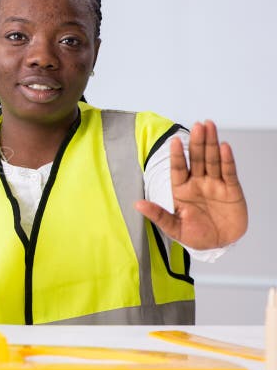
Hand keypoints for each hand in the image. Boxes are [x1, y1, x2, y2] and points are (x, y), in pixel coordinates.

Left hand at [135, 120, 247, 249]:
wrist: (219, 245)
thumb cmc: (195, 234)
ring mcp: (215, 184)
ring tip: (210, 126)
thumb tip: (137, 205)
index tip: (174, 141)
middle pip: (197, 159)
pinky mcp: (232, 190)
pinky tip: (224, 147)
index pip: (178, 168)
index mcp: (181, 189)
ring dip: (211, 144)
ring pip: (213, 160)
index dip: (177, 155)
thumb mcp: (173, 227)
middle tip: (198, 125)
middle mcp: (198, 183)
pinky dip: (227, 160)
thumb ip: (158, 215)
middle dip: (197, 142)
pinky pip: (228, 172)